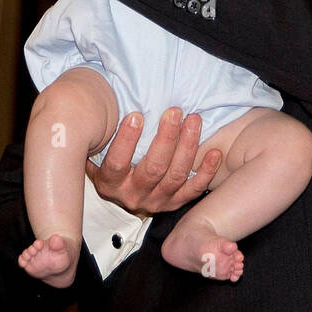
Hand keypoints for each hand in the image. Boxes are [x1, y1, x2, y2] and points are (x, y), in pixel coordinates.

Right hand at [85, 108, 222, 216]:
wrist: (124, 194)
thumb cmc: (112, 161)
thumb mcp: (97, 153)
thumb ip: (99, 136)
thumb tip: (96, 107)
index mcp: (110, 183)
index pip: (117, 163)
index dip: (126, 140)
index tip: (137, 115)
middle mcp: (133, 195)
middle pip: (153, 168)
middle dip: (166, 138)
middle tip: (175, 111)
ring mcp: (156, 201)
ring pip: (176, 175)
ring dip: (188, 146)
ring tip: (194, 120)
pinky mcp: (175, 204)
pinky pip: (194, 189)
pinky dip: (206, 171)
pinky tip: (214, 152)